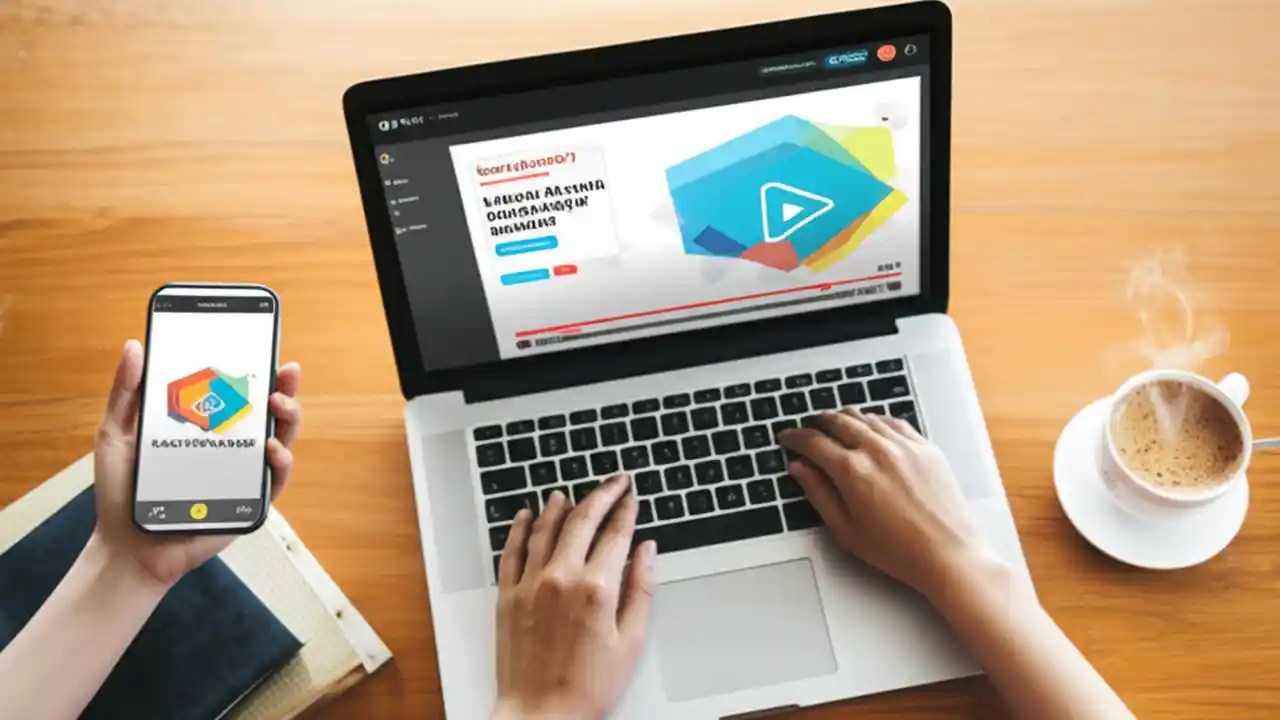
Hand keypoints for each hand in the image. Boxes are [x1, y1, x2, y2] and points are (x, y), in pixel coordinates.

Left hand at [92, 339, 302, 589]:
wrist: (127, 544)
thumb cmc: (123, 491)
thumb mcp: (117, 434)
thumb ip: (125, 392)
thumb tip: (134, 346)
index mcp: (204, 426)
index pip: (236, 392)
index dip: (254, 369)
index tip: (261, 346)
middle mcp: (229, 446)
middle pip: (267, 412)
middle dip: (283, 386)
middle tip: (285, 371)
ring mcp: (242, 473)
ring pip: (281, 440)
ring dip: (289, 418)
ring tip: (279, 403)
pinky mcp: (248, 502)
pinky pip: (275, 480)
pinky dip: (281, 462)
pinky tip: (272, 449)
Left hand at [493, 475, 656, 719]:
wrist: (540, 715)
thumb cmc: (587, 688)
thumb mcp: (630, 642)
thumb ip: (641, 591)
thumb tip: (647, 552)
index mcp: (596, 589)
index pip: (615, 533)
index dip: (626, 509)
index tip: (631, 496)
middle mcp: (561, 579)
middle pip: (582, 519)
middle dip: (601, 494)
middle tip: (613, 482)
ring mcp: (530, 585)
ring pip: (545, 529)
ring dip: (560, 505)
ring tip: (568, 493)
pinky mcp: (507, 596)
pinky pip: (511, 551)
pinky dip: (520, 528)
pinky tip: (525, 516)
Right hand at [777, 408, 997, 602]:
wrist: (948, 554)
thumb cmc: (898, 550)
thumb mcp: (845, 529)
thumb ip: (818, 493)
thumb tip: (799, 468)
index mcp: (853, 470)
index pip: (813, 442)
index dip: (795, 437)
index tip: (787, 438)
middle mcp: (877, 450)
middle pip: (838, 421)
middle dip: (817, 422)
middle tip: (808, 427)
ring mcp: (904, 445)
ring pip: (865, 416)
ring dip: (844, 417)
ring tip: (834, 423)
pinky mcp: (925, 447)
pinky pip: (893, 421)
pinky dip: (875, 420)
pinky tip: (870, 427)